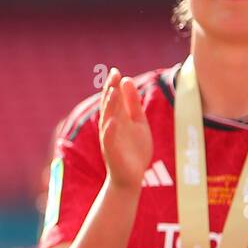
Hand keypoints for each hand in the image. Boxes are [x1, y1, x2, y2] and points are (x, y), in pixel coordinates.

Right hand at [99, 68, 151, 189]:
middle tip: (112, 75)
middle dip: (111, 91)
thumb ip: (133, 104)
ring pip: (108, 119)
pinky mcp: (111, 152)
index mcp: (117, 117)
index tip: (115, 71)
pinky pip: (109, 140)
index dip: (113, 85)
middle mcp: (111, 126)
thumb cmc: (134, 150)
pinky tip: (113, 121)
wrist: (131, 176)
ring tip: (113, 92)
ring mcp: (110, 138)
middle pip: (109, 105)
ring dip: (110, 106)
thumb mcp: (138, 122)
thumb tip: (127, 80)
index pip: (113, 98)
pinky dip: (110, 130)